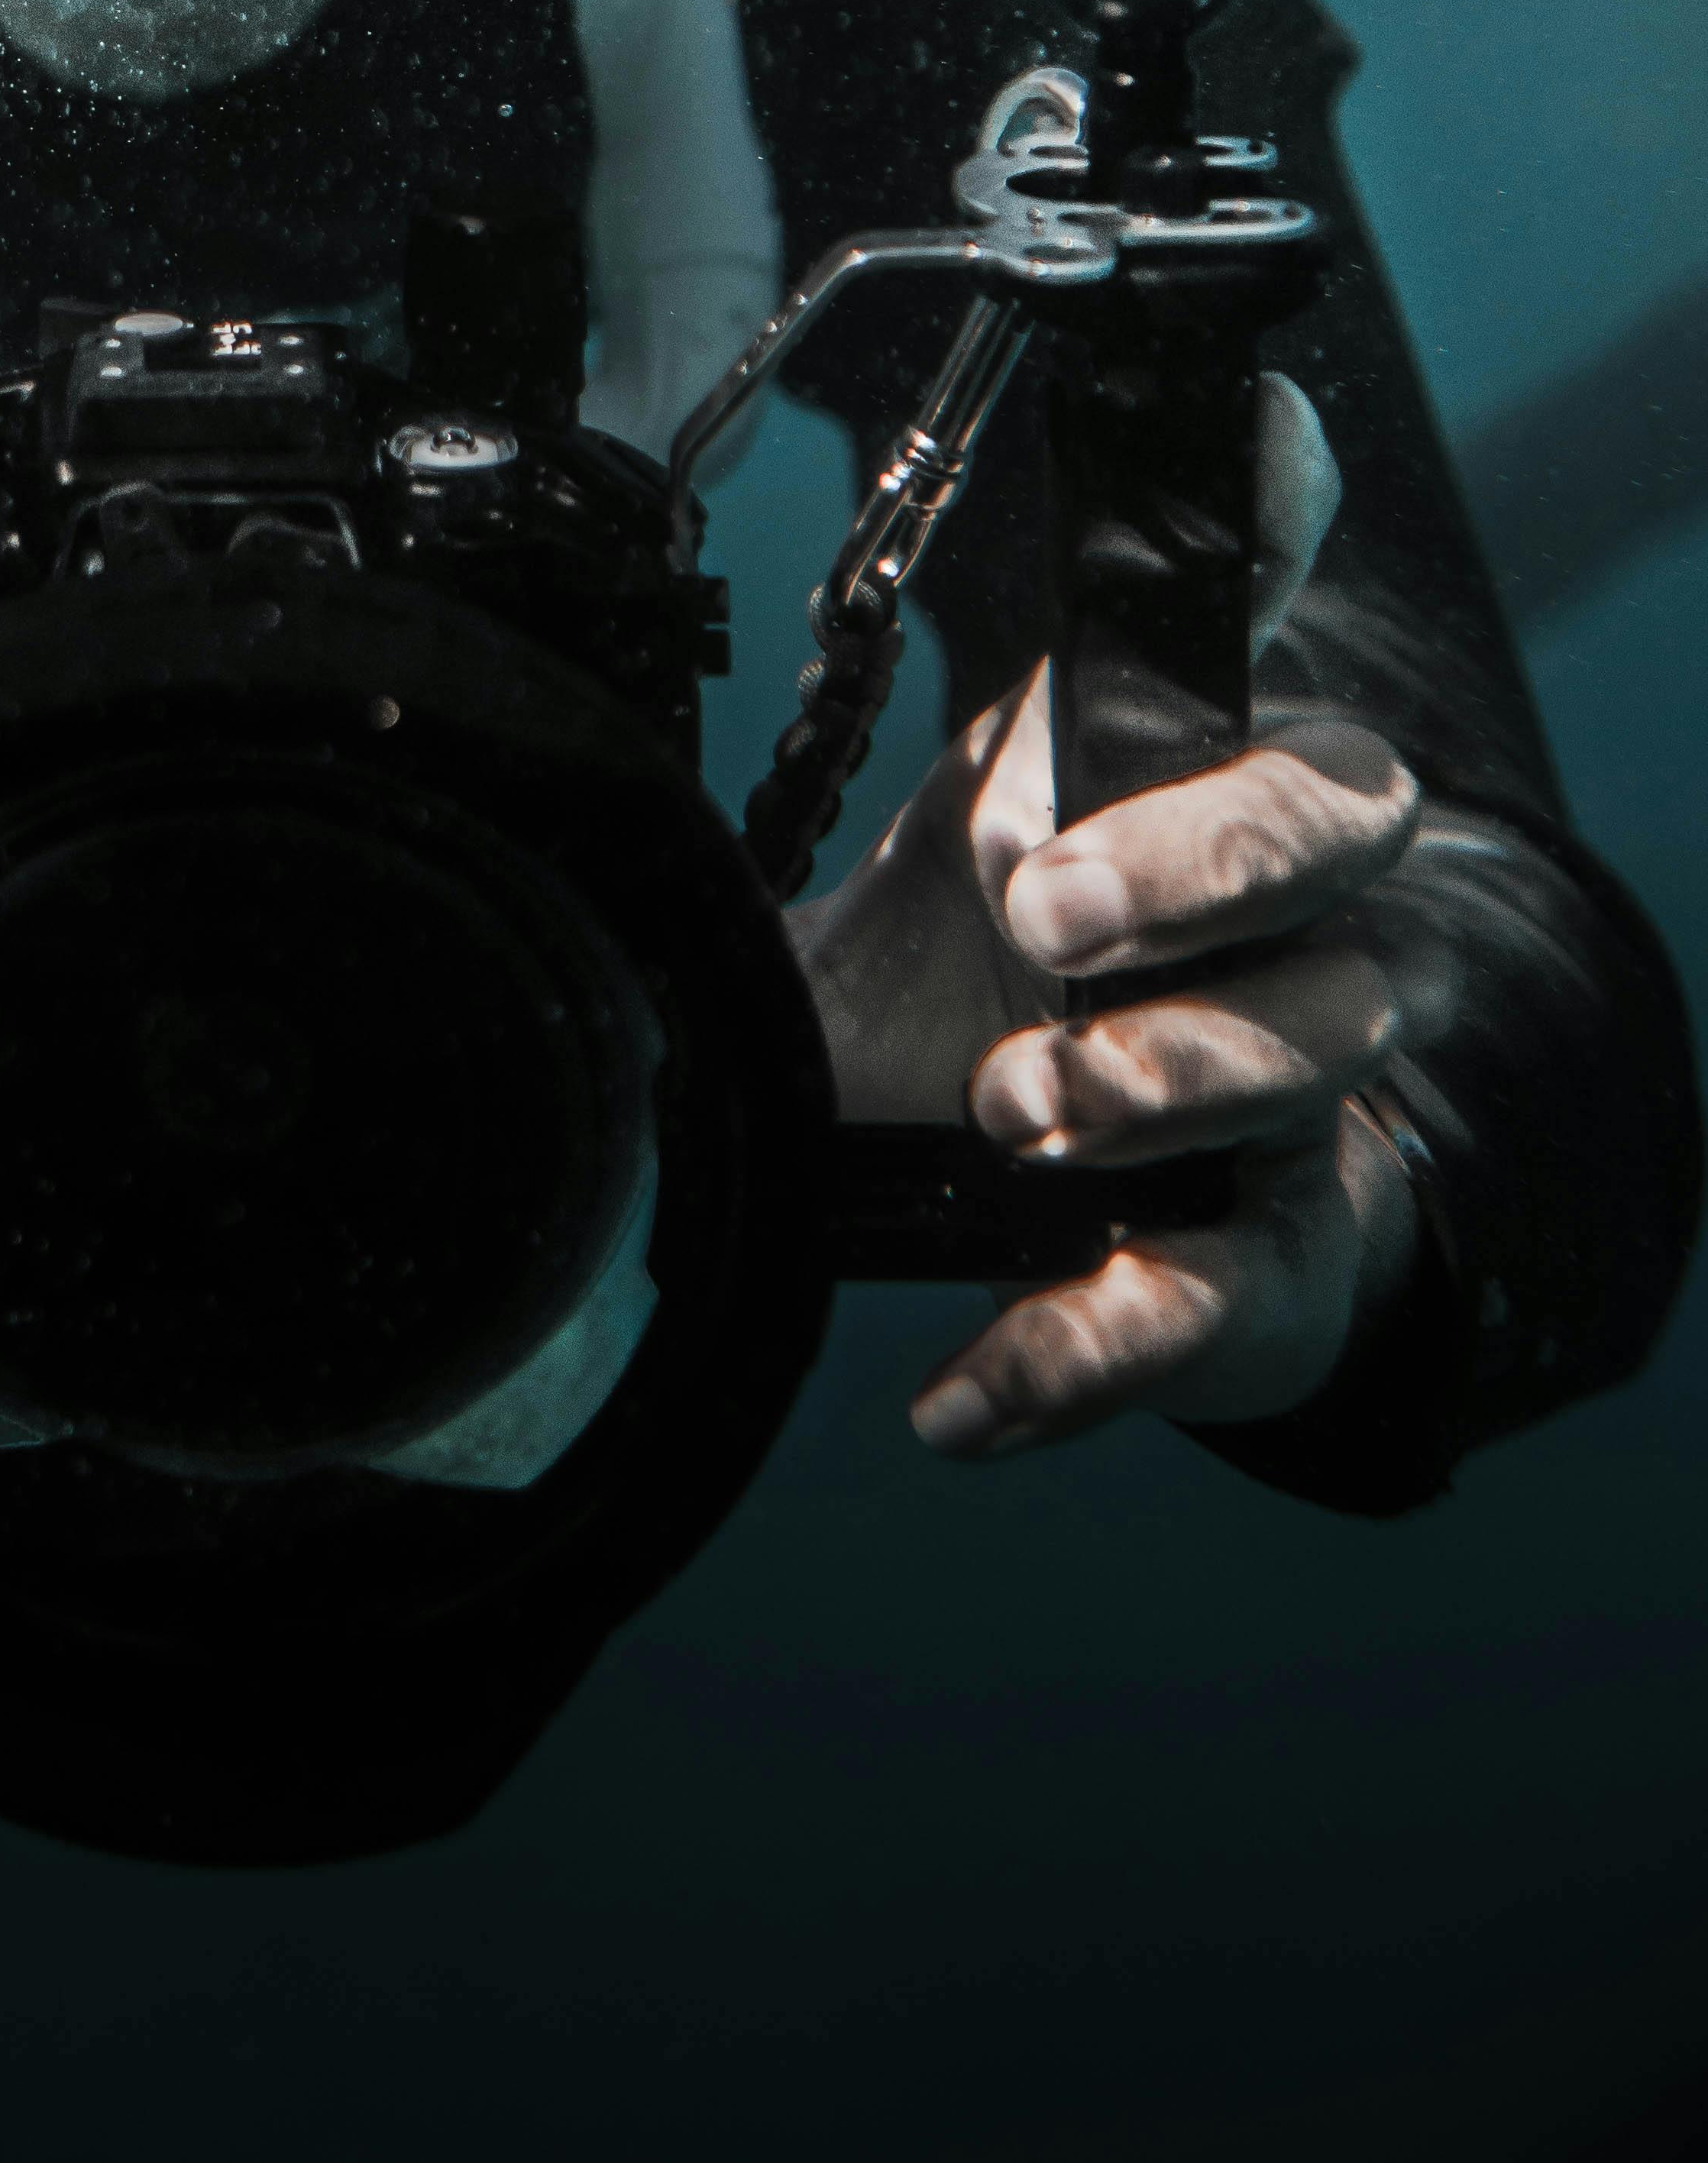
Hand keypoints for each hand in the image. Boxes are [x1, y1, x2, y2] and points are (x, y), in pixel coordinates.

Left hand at [794, 670, 1437, 1458]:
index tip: (1030, 859)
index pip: (1285, 764)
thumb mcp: (943, 862)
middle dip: (1195, 881)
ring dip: (1159, 1079)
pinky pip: (1217, 1313)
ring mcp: (1308, 1107)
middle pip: (1336, 873)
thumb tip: (826, 809)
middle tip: (1039, 923)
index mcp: (1223, 806)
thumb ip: (929, 810)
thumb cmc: (970, 965)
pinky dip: (1080, 1355)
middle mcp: (1303, 940)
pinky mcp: (1276, 1275)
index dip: (1189, 805)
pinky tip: (960, 1397)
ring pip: (1307, 1066)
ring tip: (1006, 1107)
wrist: (1025, 1168)